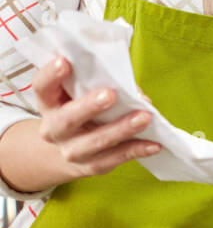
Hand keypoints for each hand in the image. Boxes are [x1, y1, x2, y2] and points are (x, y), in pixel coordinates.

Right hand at [31, 56, 159, 182]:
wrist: (72, 149)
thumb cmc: (83, 110)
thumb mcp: (80, 95)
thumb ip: (100, 85)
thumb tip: (134, 93)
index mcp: (49, 103)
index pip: (42, 87)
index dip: (50, 74)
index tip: (64, 61)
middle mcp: (54, 129)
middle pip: (67, 119)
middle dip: (89, 106)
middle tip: (111, 94)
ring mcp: (71, 150)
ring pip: (95, 142)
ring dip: (121, 129)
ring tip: (145, 118)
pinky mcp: (92, 165)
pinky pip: (115, 158)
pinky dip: (137, 150)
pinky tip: (154, 144)